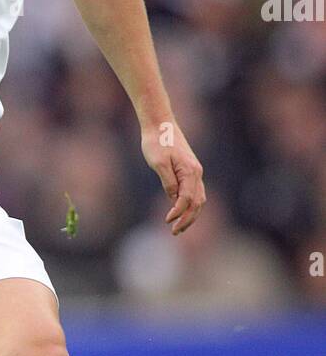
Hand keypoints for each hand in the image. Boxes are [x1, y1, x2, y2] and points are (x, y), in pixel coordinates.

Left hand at [141, 121, 205, 235]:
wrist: (159, 123)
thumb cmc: (156, 141)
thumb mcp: (158, 163)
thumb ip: (168, 182)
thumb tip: (174, 199)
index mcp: (190, 171)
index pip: (187, 199)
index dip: (178, 212)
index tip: (166, 221)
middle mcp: (196, 172)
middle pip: (197, 203)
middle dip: (187, 220)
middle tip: (174, 233)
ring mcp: (195, 171)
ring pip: (198, 199)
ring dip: (190, 215)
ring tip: (178, 228)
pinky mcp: (190, 170)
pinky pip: (195, 192)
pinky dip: (190, 205)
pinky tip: (181, 212)